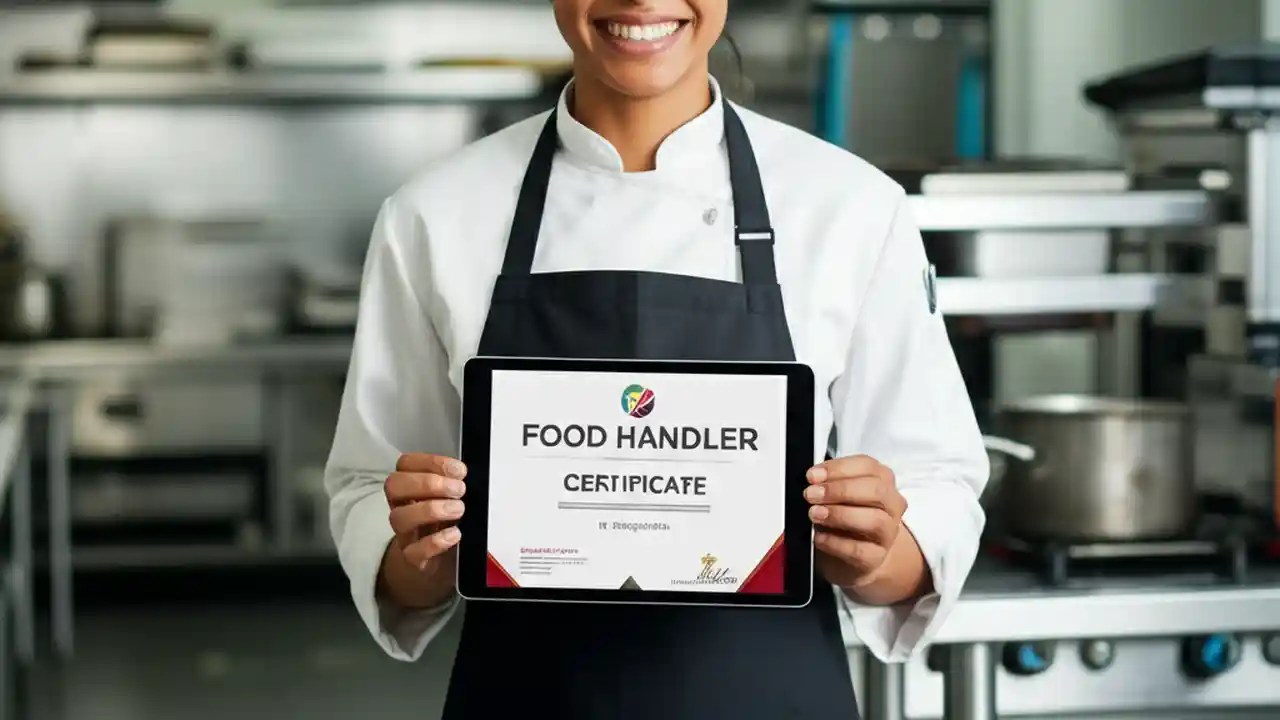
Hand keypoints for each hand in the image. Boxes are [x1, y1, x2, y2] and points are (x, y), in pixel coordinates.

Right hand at [378, 453, 467, 608]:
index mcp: (411, 486)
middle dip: (428, 483)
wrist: (444, 563)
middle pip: (394, 485)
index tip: (459, 471)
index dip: (430, 462)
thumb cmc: (449, 521)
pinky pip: (413, 551)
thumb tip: (473, 475)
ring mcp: (405, 533)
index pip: (405, 464)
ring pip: (399, 517)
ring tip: (459, 510)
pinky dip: (435, 541)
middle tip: (459, 490)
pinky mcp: (413, 558)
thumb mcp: (453, 498)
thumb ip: (456, 484)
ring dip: (431, 509)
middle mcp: (402, 506)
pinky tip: (455, 534)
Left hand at [805, 455, 908, 590]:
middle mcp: (891, 505)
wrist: (854, 555)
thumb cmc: (845, 516)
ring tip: (814, 514)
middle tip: (811, 494)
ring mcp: (887, 533)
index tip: (812, 475)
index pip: (868, 466)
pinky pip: (859, 550)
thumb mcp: (838, 494)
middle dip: (841, 490)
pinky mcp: (876, 558)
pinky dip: (835, 542)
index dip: (838, 469)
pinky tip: (818, 537)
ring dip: (840, 515)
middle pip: (876, 491)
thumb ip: (829, 483)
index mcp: (883, 481)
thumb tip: (812, 480)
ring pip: (874, 520)